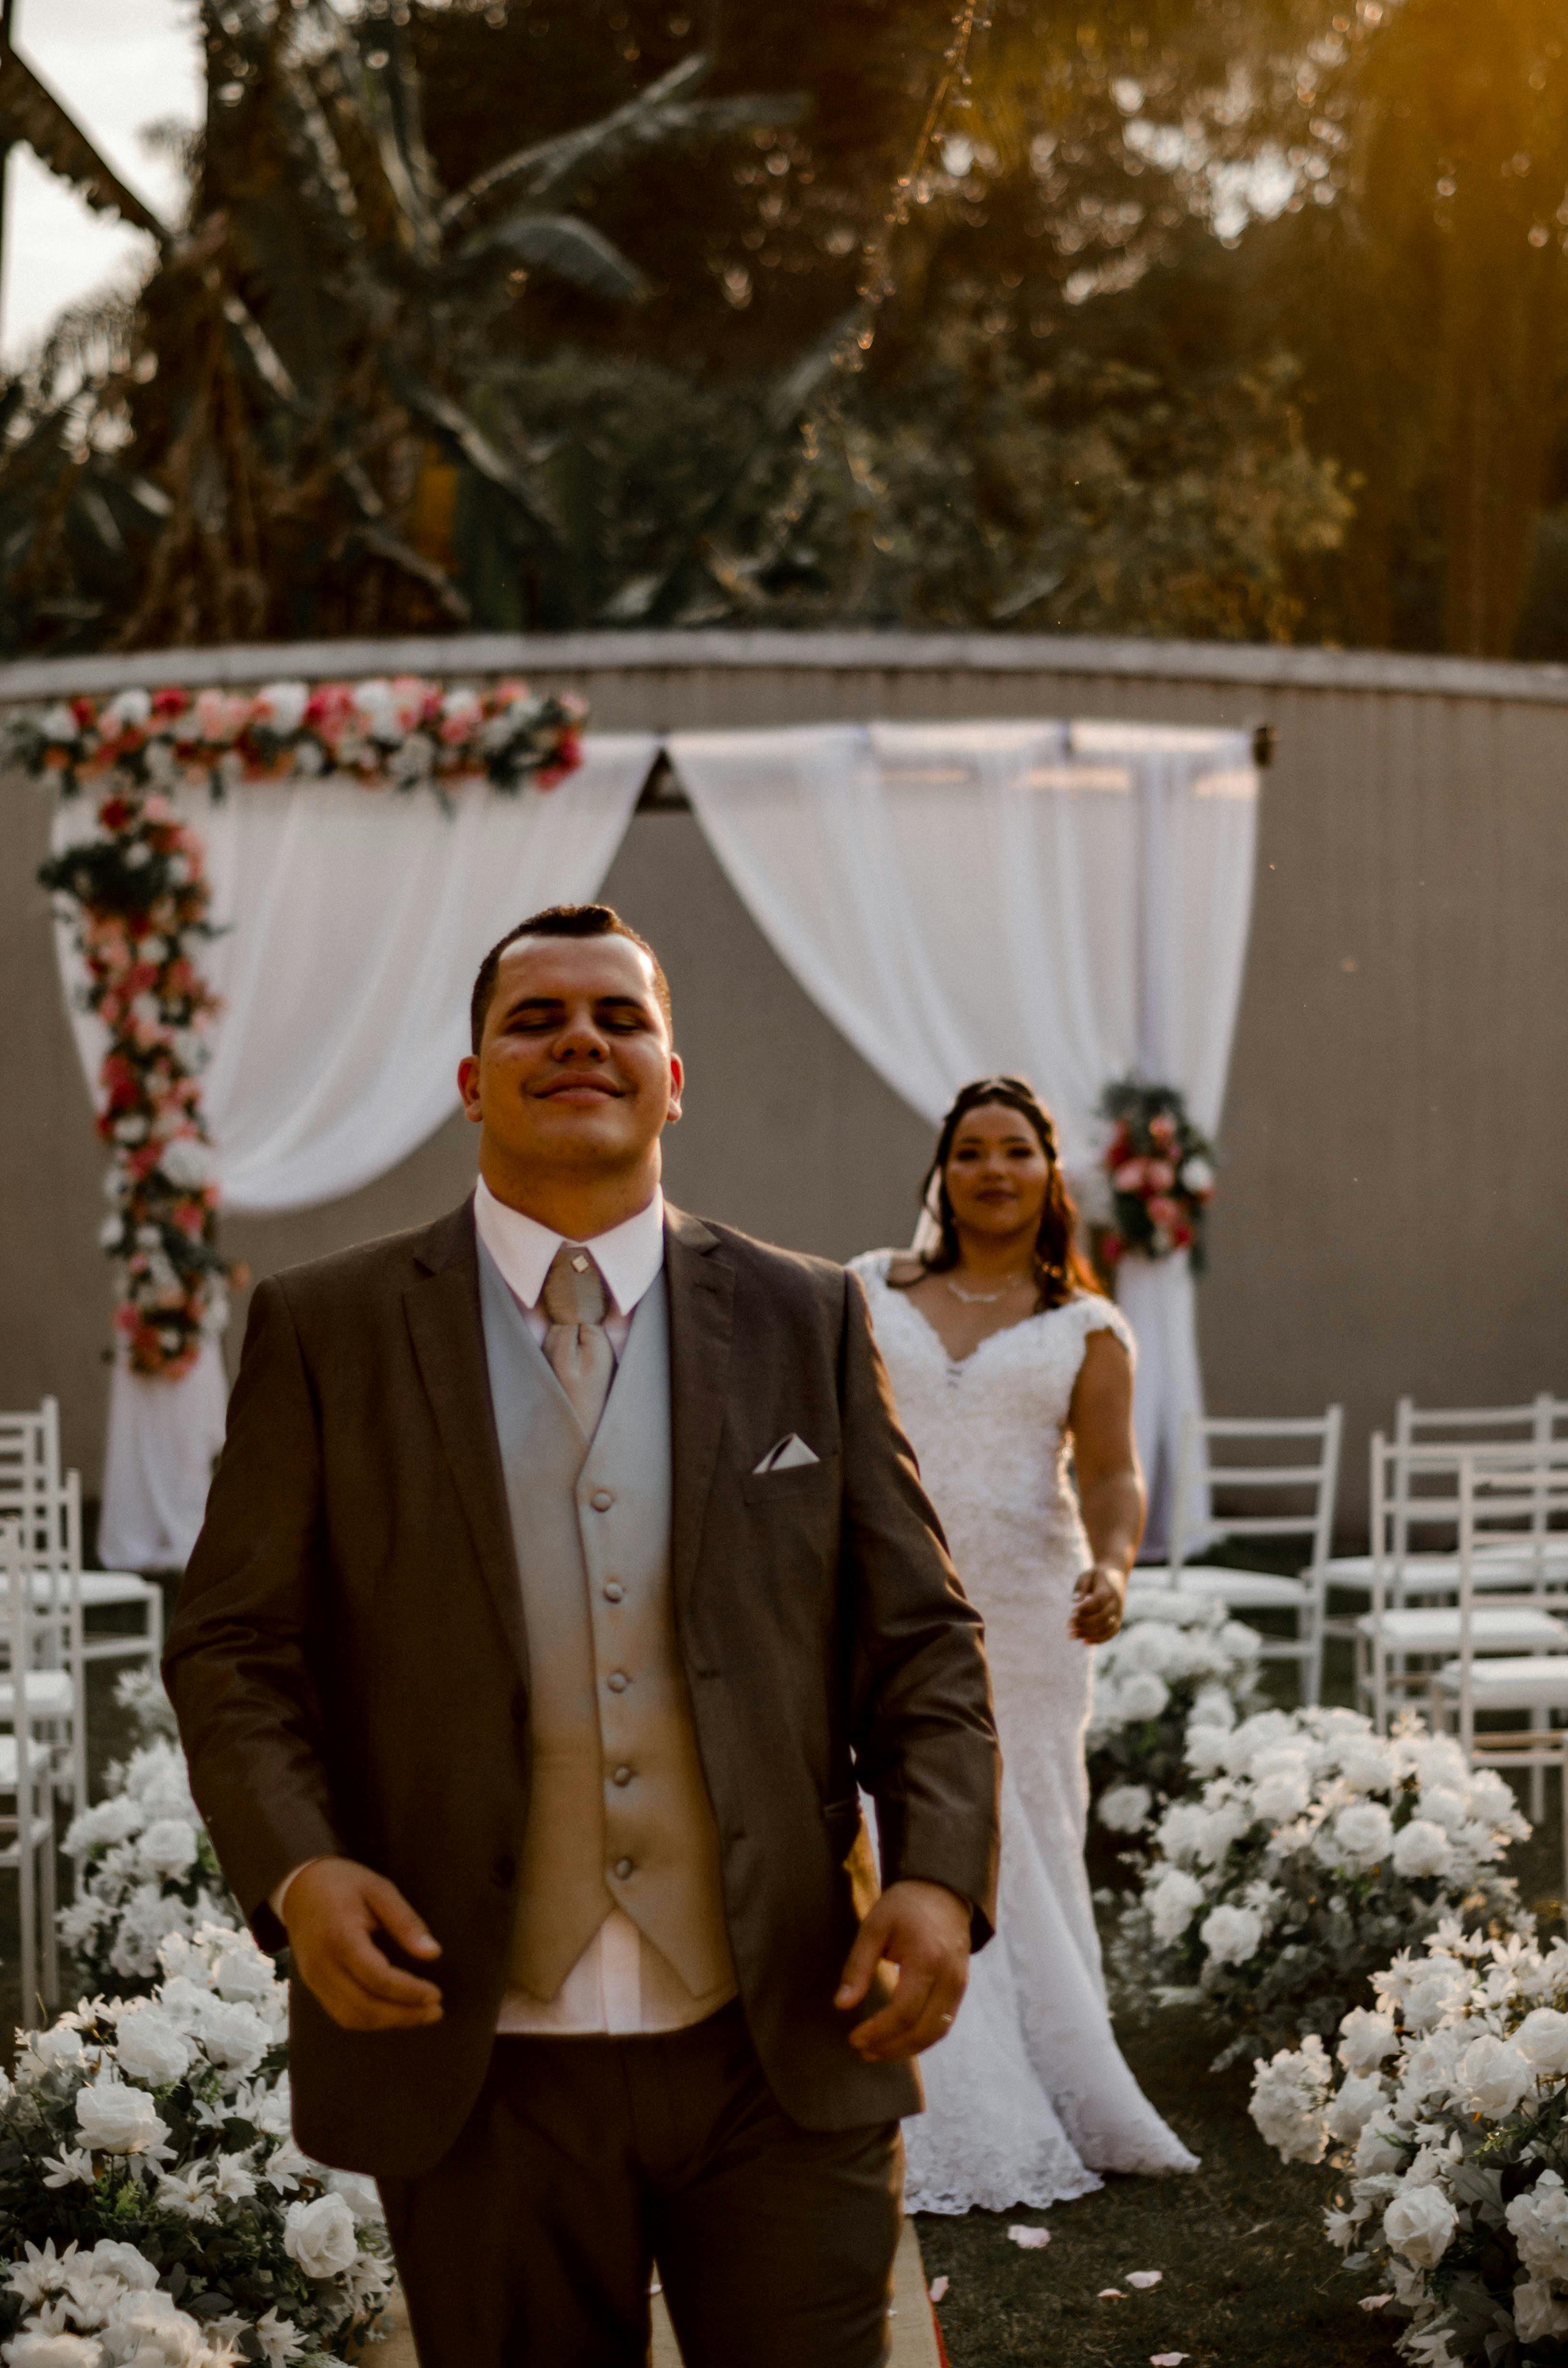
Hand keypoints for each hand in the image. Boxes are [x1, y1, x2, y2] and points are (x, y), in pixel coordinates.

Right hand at [282, 1856, 443, 2031]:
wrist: (298, 1886)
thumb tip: (433, 1954)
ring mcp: (314, 1979)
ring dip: (388, 2022)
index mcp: (340, 1937)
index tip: (436, 1995)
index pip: (377, 1978)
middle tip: (435, 2011)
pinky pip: (340, 2013)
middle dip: (403, 2015)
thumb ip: (405, 1922)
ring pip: (351, 2016)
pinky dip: (369, 2019)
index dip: (409, 1992)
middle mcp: (323, 1965)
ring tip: (420, 2014)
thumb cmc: (343, 1883)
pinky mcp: (313, 1985)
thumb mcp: (379, 1889)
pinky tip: (393, 2011)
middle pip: (364, 2006)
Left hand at [834, 1879, 970, 2061]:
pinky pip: (944, 2022)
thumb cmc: (904, 1905)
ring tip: (878, 2051)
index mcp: (927, 1960)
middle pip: (924, 2030)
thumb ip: (858, 1966)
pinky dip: (922, 2037)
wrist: (943, 1889)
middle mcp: (949, 1978)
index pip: (904, 2012)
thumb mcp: (874, 1926)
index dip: (878, 2032)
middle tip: (864, 2051)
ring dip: (908, 2049)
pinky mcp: (961, 1987)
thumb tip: (842, 2005)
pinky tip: (900, 2038)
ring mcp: (960, 1984)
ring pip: (937, 2032)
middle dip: (892, 2048)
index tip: (854, 2038)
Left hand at [1070, 1560, 1126, 1643]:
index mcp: (1109, 1590)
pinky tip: (1084, 1642)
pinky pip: (1111, 1633)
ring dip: (1089, 1634)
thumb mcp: (1087, 1574)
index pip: (1098, 1602)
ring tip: (1071, 1635)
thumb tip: (1074, 1600)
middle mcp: (1116, 1603)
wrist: (1116, 1575)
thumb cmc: (1097, 1576)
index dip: (1085, 1609)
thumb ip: (1080, 1586)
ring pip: (1107, 1628)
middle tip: (1067, 1625)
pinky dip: (1099, 1640)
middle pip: (1103, 1617)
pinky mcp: (1117, 1620)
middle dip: (1084, 1623)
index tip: (1071, 1612)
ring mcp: (1118, 1613)